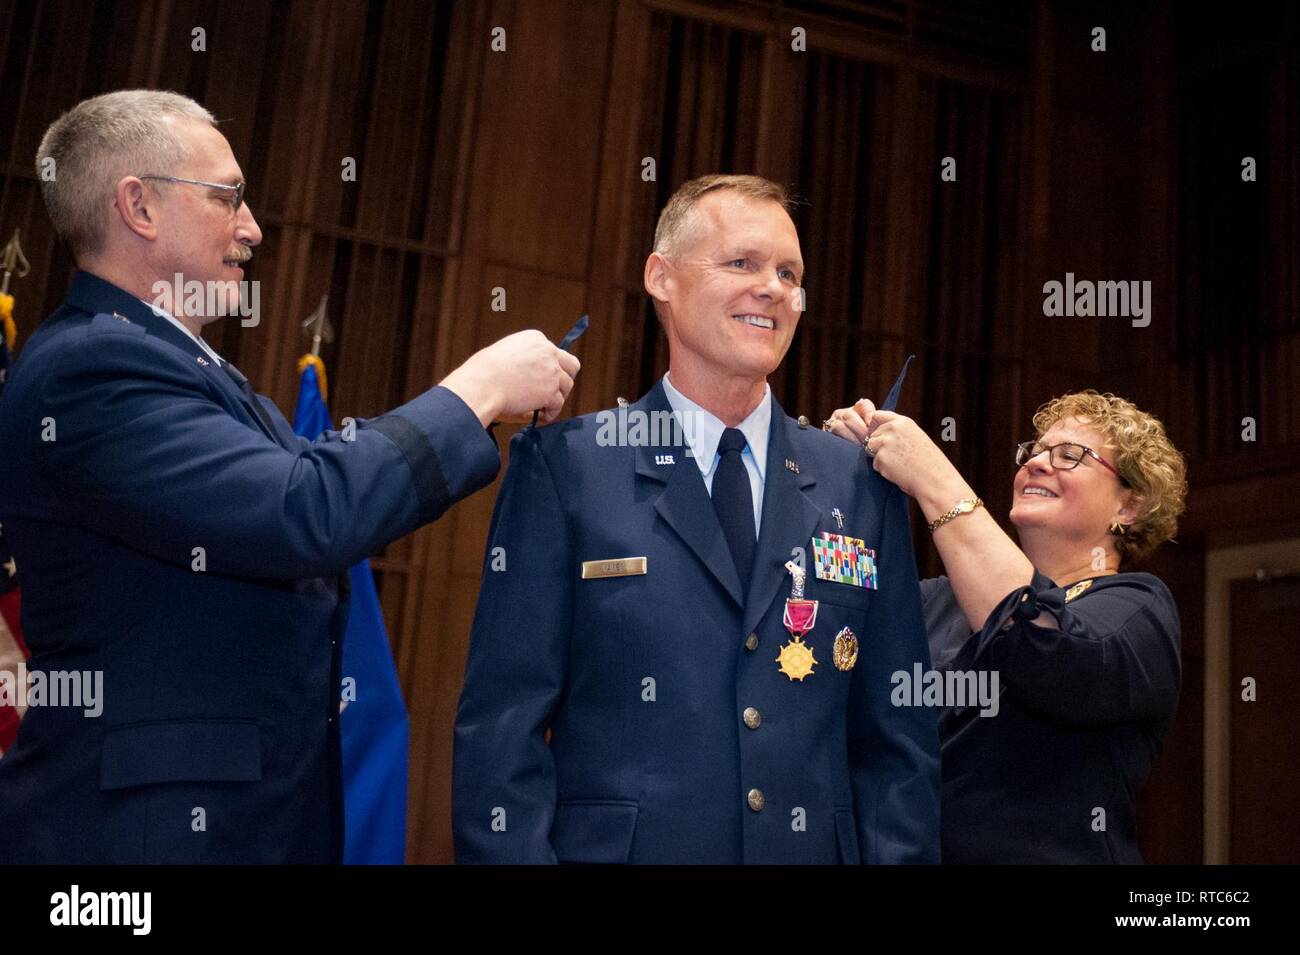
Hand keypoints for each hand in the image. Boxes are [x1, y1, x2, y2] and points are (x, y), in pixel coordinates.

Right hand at [440, 330, 580, 426]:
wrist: (481, 385)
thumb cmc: (484, 372)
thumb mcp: (505, 353)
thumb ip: (524, 360)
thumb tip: (536, 382)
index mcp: (535, 338)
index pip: (553, 352)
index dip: (549, 368)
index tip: (541, 379)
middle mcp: (547, 351)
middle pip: (571, 366)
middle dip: (564, 379)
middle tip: (552, 392)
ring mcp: (551, 371)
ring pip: (567, 386)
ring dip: (557, 397)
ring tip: (543, 406)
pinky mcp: (551, 391)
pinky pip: (559, 404)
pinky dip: (551, 412)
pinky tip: (541, 416)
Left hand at [824, 401, 966, 507]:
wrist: (935, 479)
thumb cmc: (929, 462)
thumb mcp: (916, 438)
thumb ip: (898, 433)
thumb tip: (877, 435)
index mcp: (903, 422)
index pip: (876, 416)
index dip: (874, 427)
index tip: (879, 435)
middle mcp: (892, 428)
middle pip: (872, 435)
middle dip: (878, 446)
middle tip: (898, 457)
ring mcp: (885, 443)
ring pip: (871, 449)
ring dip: (880, 458)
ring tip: (900, 464)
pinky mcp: (881, 458)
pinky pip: (875, 464)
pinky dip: (884, 470)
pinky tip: (899, 472)